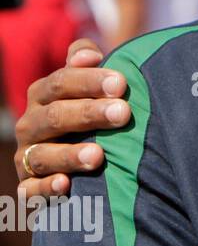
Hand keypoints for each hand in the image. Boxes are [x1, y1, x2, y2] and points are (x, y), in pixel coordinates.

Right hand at [15, 39, 131, 201]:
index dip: (89, 81)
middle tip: (122, 113)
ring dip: (69, 155)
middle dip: (88, 113)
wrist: (84, 151)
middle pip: (55, 116)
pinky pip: (30, 190)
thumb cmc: (92, 107)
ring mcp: (28, 156)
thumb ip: (85, 61)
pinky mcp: (29, 186)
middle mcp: (31, 124)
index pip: (61, 82)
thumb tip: (89, 54)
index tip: (121, 83)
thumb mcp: (89, 82)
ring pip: (42, 155)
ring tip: (98, 156)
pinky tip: (65, 185)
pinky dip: (45, 188)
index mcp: (44, 95)